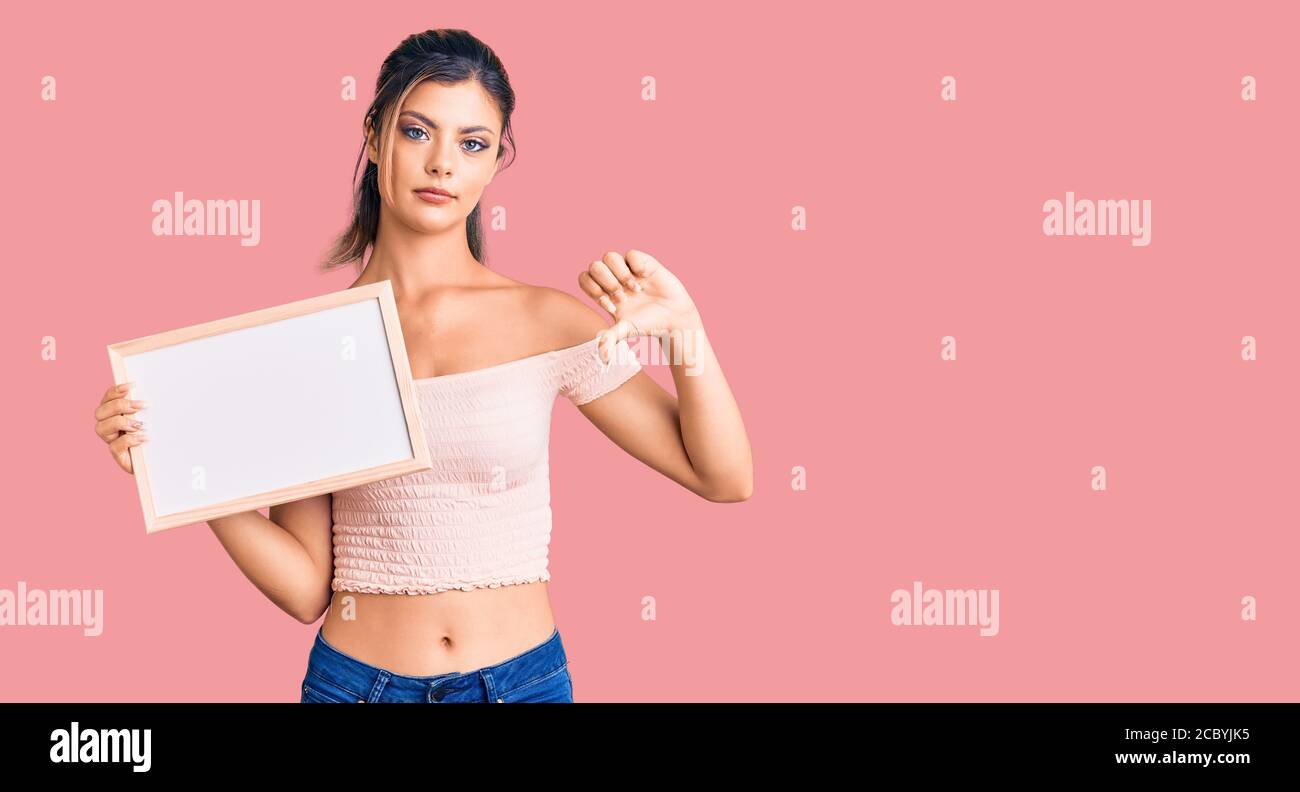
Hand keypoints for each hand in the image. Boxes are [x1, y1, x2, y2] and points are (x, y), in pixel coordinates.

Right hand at [94, 382, 149, 473]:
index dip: (116, 390)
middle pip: (100, 412)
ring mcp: (111, 441)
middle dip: (119, 406)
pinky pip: (115, 446)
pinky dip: (129, 439)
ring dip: (121, 422)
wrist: (160, 458)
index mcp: (114, 413)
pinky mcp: (117, 455)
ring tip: (140, 424)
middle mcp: (109, 426)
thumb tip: (150, 395)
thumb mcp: (153, 418)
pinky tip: (144, 438)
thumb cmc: (156, 435)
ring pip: (101, 428)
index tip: (132, 385)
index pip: (108, 398)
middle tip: (141, 405)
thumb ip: (147, 407)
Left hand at [578, 249, 701, 361]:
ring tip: (635, 289)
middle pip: (594, 266)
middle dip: (606, 282)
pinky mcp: (645, 262)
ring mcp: (629, 269)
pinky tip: (645, 278)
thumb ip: (611, 339)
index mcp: (604, 291)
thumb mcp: (627, 330)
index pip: (584, 279)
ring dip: (620, 274)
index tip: (611, 306)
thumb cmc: (649, 324)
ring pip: (609, 256)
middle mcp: (614, 278)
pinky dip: (636, 266)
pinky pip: (631, 253)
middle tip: (622, 297)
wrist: (674, 319)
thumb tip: (602, 357)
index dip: (593, 290)